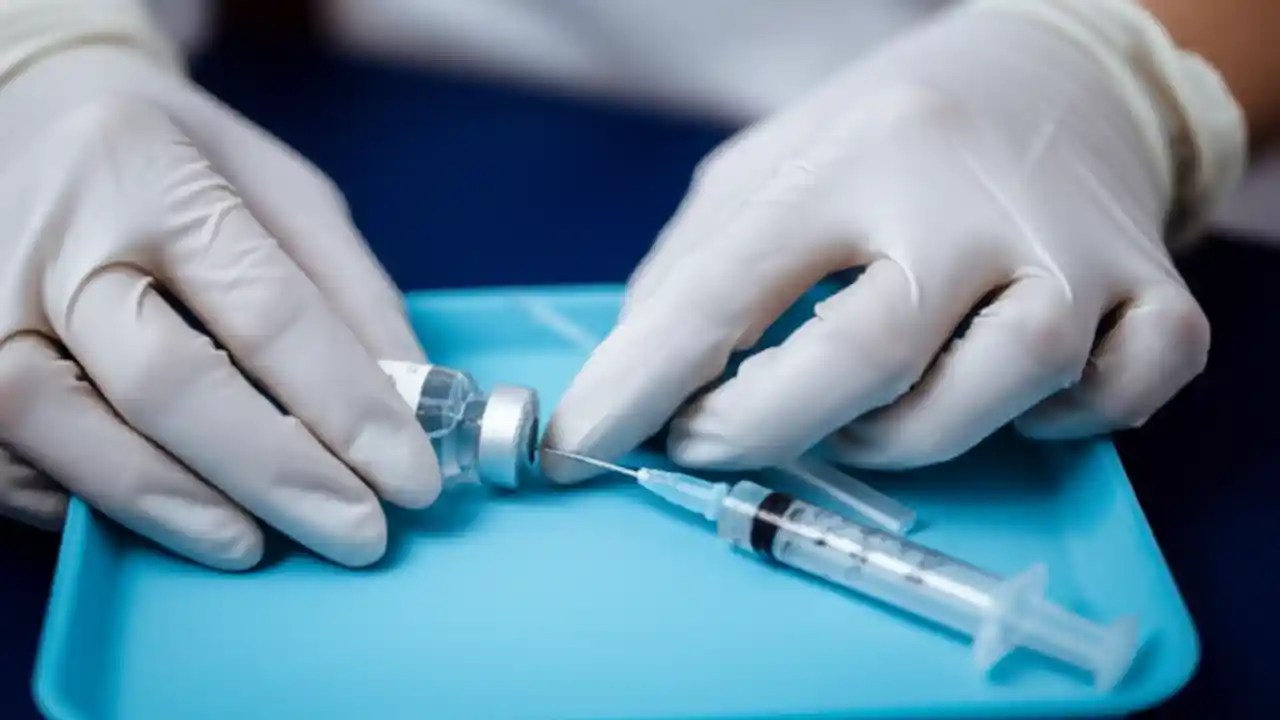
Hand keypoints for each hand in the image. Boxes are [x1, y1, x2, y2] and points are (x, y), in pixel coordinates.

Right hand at [0, 45, 439, 567]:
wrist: (24, 115)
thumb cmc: (172, 161)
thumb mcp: (280, 191)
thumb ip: (348, 292)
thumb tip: (412, 405)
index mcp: (150, 172)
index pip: (266, 311)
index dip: (347, 407)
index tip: (410, 477)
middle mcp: (53, 237)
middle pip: (167, 384)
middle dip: (278, 475)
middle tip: (359, 532)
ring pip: (70, 431)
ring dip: (179, 506)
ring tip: (260, 543)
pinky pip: (10, 460)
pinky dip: (95, 501)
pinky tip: (166, 512)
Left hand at [543, 2, 1243, 480]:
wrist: (1064, 72)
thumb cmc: (892, 134)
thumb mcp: (771, 166)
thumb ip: (696, 266)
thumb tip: (634, 382)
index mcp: (850, 157)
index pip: (728, 285)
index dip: (643, 384)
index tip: (579, 446)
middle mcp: (963, 200)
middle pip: (864, 357)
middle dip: (763, 430)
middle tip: (706, 442)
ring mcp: (1070, 248)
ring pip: (994, 392)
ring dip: (905, 438)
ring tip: (860, 413)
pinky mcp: (1154, 288)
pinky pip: (1118, 397)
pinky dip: (1063, 425)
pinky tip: (1012, 394)